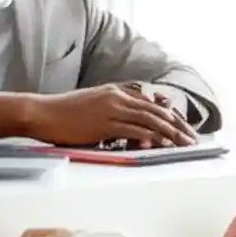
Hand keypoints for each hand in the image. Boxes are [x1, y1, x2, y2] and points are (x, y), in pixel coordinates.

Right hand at [0, 83, 197, 147]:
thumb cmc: (63, 113)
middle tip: (193, 138)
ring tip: (185, 144)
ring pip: (150, 119)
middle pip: (157, 110)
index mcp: (116, 91)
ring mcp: (112, 108)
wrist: (43, 113)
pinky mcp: (105, 122)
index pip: (152, 103)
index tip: (184, 127)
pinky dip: (152, 137)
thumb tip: (129, 128)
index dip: (171, 116)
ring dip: (171, 133)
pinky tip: (163, 145)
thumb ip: (112, 112)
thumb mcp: (92, 105)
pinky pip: (135, 130)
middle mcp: (118, 97)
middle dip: (178, 125)